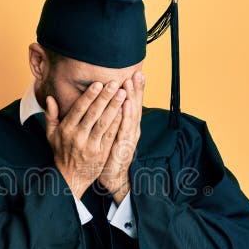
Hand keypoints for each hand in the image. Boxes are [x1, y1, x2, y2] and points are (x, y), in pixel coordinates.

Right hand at [45, 81, 125, 199]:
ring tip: (122, 94)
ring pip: (104, 123)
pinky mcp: (101, 153)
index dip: (89, 96)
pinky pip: (111, 135)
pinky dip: (118, 123)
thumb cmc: (61, 153)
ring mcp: (90, 146)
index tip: (98, 84)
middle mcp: (78, 137)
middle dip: (104, 98)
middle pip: (93, 114)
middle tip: (114, 83)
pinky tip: (124, 111)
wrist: (70, 178)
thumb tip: (50, 98)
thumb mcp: (51, 135)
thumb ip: (51, 116)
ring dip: (114, 107)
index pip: (79, 109)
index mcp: (66, 130)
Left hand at [98, 70, 144, 203]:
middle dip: (137, 89)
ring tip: (131, 83)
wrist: (113, 177)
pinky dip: (126, 116)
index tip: (136, 72)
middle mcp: (131, 129)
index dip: (135, 89)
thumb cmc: (110, 154)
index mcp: (128, 125)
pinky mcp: (124, 147)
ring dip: (132, 98)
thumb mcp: (110, 133)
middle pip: (135, 105)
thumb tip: (111, 101)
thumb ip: (110, 117)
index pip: (132, 103)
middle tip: (138, 72)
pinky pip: (125, 129)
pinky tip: (126, 105)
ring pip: (132, 115)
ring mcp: (129, 138)